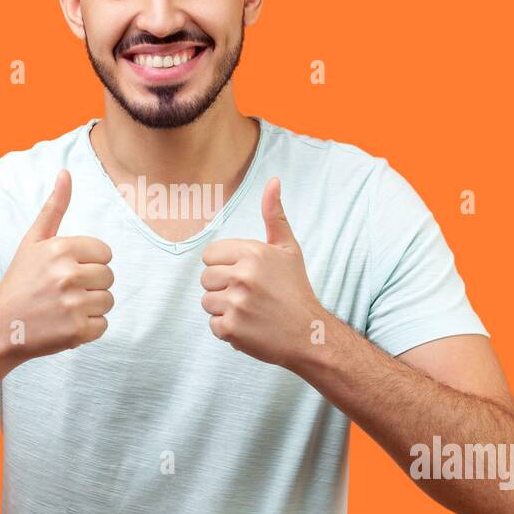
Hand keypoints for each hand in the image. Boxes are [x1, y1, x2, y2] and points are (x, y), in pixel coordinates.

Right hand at [0, 169, 113, 361]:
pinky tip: (65, 325)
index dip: (88, 263)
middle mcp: (68, 275)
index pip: (105, 253)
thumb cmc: (20, 281)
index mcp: (61, 249)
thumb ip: (54, 207)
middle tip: (63, 292)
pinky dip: (88, 328)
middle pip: (109, 277)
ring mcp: (73, 305)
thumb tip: (66, 172)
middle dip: (91, 285)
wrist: (0, 327)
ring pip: (108, 301)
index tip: (66, 271)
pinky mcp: (77, 331)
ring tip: (63, 308)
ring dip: (91, 307)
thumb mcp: (33, 241)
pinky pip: (103, 325)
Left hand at [200, 177, 327, 368]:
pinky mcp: (231, 329)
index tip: (244, 276)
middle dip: (222, 288)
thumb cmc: (295, 289)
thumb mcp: (288, 249)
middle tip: (249, 295)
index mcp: (252, 253)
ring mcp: (236, 303)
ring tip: (249, 310)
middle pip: (205, 279)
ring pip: (207, 302)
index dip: (224, 266)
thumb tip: (273, 180)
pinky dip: (228, 329)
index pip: (210, 256)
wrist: (308, 333)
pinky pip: (213, 324)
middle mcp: (242, 276)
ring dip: (224, 309)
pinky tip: (249, 326)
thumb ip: (274, 215)